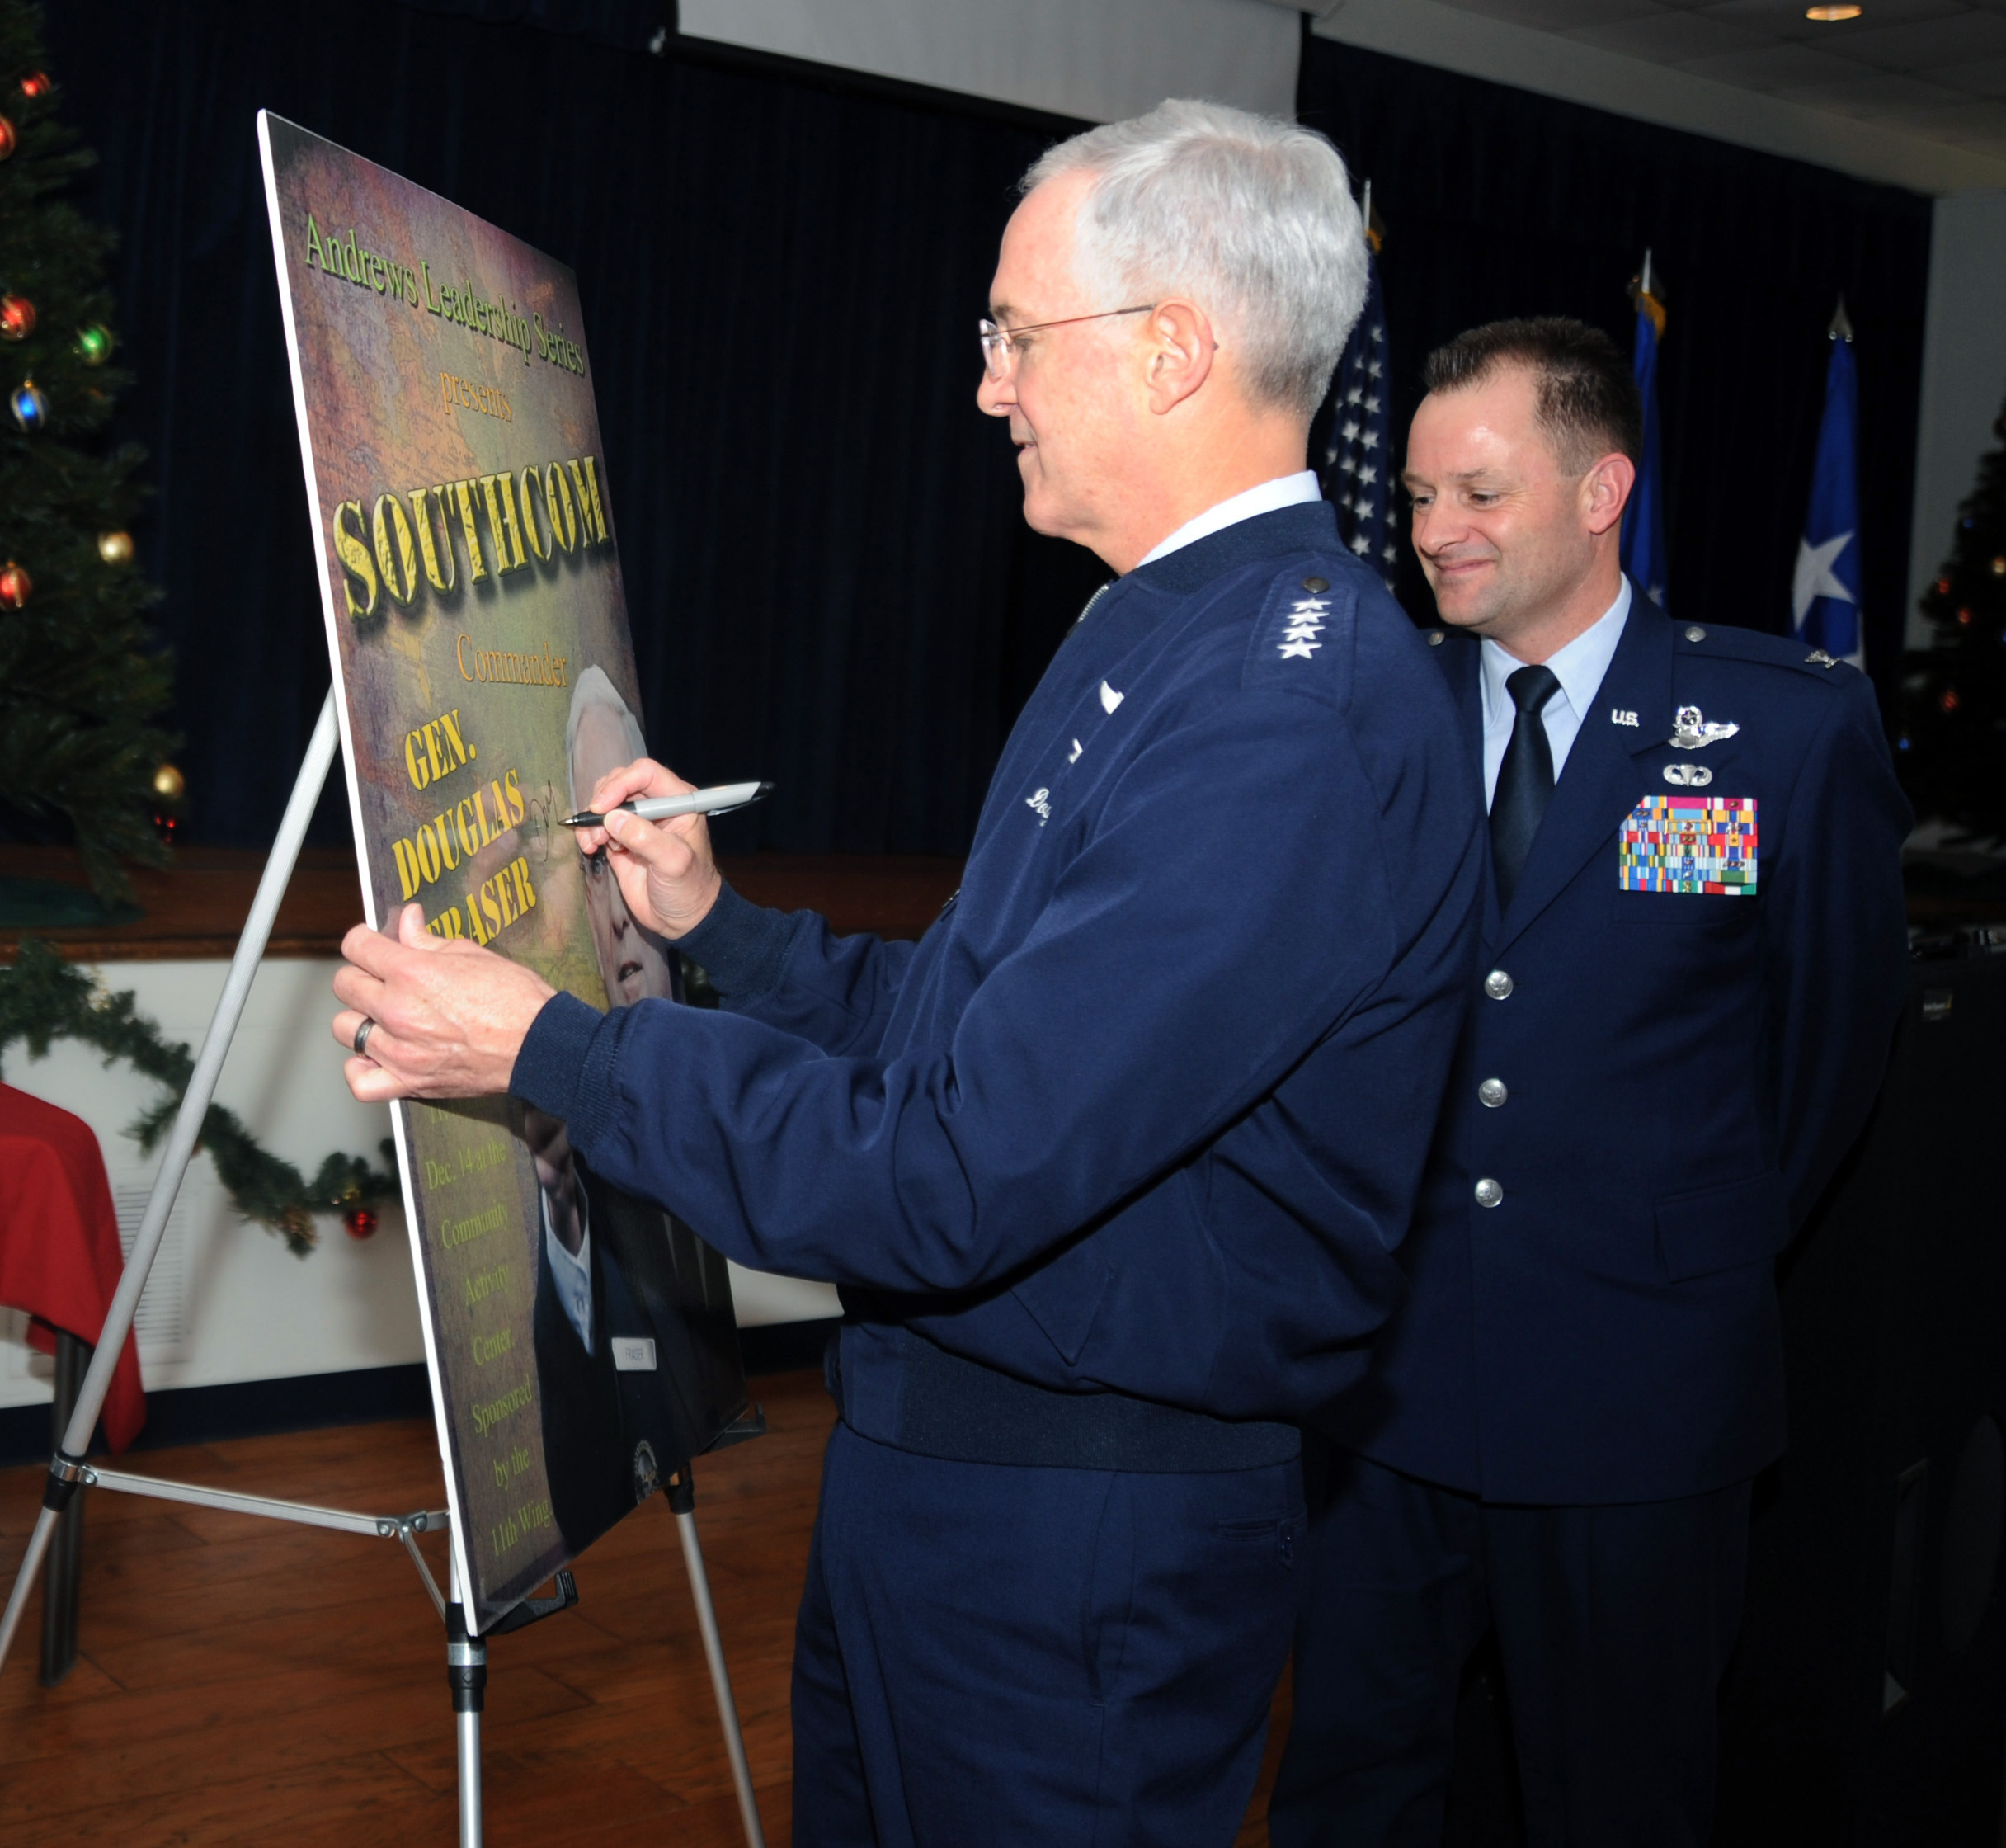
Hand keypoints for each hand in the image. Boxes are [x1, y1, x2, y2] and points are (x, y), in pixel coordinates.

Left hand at [332, 903, 555, 1101]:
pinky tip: (376, 1056)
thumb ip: (428, 939)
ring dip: (361, 1019)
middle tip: (382, 978)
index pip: (356, 946)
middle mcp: (398, 1010)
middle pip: (345, 985)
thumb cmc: (515, 999)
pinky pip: (360, 1080)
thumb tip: (407, 920)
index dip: (363, 939)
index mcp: (412, 972)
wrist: (539, 1045)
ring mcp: (400, 1050)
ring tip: (383, 1018)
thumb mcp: (472, 954)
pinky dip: (361, 1068)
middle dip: (362, 975)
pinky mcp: (410, 1081)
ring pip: (345, 1029)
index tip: (372, 943)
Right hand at [573, 756, 723, 939]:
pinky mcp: (621, 839)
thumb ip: (645, 838)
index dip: (620, 784)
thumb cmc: (689, 888)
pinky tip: (591, 847)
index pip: (645, 773)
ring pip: (605, 802)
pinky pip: (598, 825)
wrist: (683, 919)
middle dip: (602, 802)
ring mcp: (637, 822)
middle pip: (620, 782)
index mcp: (679, 800)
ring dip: (592, 820)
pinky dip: (588, 832)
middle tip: (597, 830)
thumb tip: (612, 818)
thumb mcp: (674, 862)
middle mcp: (657, 805)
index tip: (602, 807)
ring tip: (594, 844)